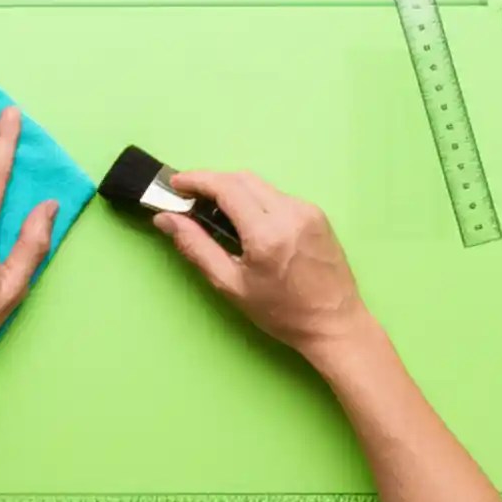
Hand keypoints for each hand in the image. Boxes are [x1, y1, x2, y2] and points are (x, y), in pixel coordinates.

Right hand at [152, 172, 368, 365]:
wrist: (334, 323)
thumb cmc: (281, 312)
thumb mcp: (231, 285)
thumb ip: (196, 247)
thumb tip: (166, 219)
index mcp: (267, 233)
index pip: (226, 187)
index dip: (197, 179)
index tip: (175, 183)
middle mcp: (290, 212)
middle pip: (242, 178)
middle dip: (212, 182)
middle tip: (189, 198)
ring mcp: (307, 210)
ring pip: (260, 185)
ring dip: (234, 190)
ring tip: (215, 212)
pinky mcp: (317, 213)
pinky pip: (277, 196)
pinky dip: (255, 201)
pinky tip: (247, 222)